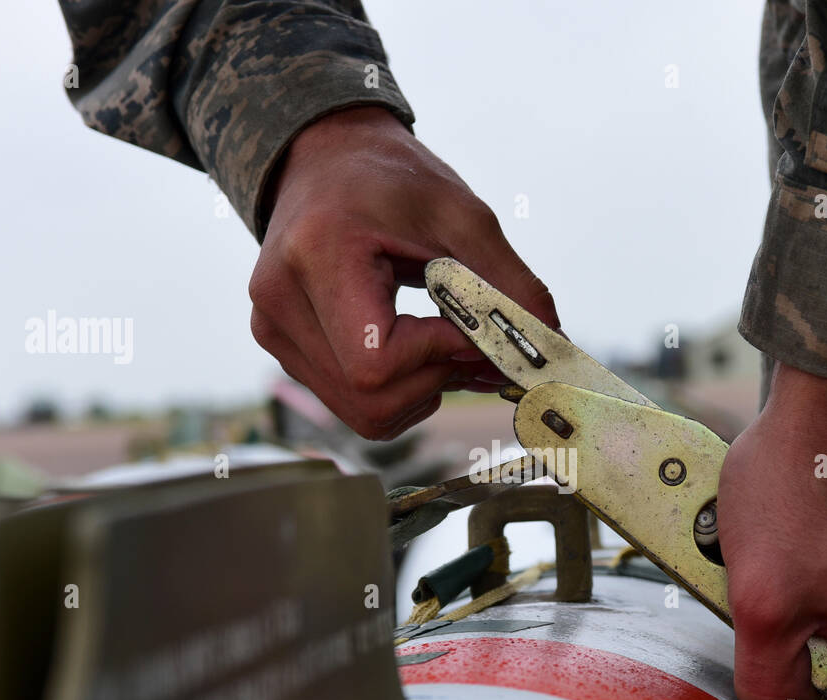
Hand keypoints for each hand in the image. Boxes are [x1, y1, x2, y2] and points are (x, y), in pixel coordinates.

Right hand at [250, 107, 558, 439]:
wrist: (325, 157)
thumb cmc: (390, 178)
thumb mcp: (463, 216)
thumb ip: (510, 285)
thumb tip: (552, 347)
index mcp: (317, 256)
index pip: (377, 362)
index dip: (438, 358)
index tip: (472, 327)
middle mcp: (279, 303)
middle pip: (373, 401)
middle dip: (440, 382)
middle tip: (475, 345)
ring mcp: (274, 331)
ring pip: (365, 415)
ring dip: (424, 392)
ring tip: (448, 343)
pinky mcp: (282, 346)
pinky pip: (353, 405)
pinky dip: (400, 391)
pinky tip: (418, 350)